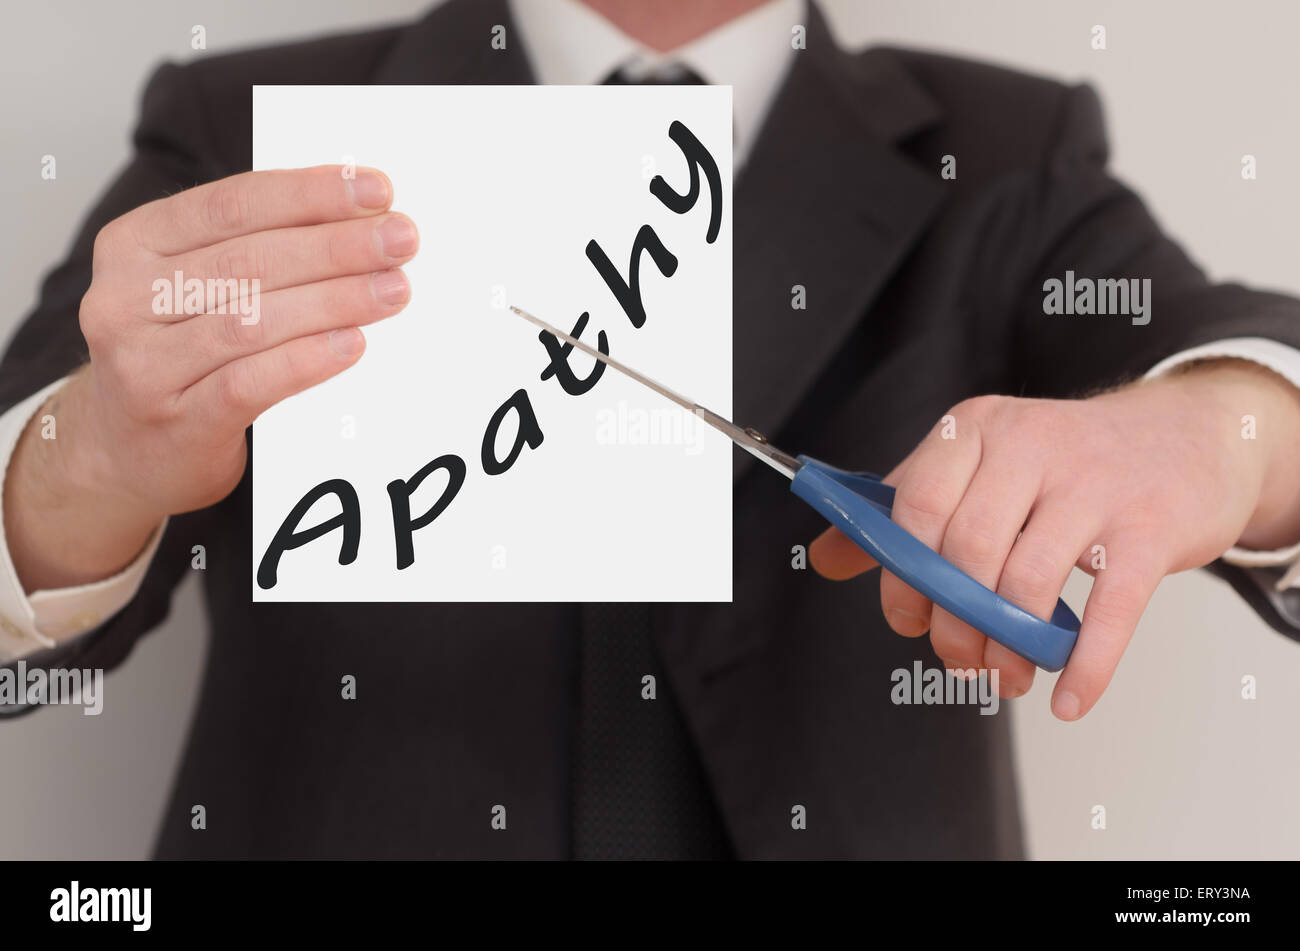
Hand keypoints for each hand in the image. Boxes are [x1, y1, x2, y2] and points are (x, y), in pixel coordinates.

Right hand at [5, 166, 418, 589]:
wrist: (127, 452)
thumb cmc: (178, 355)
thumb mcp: (194, 286)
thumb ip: (254, 248)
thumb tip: (357, 217)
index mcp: (133, 244)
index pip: (232, 204)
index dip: (310, 193)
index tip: (376, 190)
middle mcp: (125, 298)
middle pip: (249, 259)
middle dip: (337, 245)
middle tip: (401, 239)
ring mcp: (145, 363)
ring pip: (253, 320)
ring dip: (335, 300)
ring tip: (393, 289)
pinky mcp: (177, 420)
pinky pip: (252, 383)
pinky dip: (308, 360)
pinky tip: (353, 344)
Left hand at [809, 361, 1299, 719]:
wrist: (1186, 435)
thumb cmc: (1065, 461)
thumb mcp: (977, 463)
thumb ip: (900, 510)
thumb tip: (824, 557)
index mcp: (976, 429)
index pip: (916, 506)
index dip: (902, 576)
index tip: (907, 618)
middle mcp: (1031, 445)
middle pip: (967, 551)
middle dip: (953, 622)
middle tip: (958, 658)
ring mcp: (1096, 485)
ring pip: (1028, 583)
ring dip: (1008, 648)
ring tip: (1006, 673)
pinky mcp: (1152, 528)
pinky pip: (1109, 610)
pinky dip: (1084, 665)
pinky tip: (1067, 698)